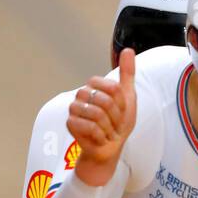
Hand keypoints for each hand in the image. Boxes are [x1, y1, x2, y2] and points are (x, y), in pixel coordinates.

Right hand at [67, 48, 136, 186]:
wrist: (109, 148)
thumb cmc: (118, 123)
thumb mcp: (128, 98)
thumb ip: (127, 73)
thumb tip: (128, 50)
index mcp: (94, 86)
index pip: (112, 88)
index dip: (121, 103)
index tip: (120, 111)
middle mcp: (82, 94)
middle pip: (105, 101)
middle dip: (116, 117)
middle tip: (114, 125)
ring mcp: (74, 109)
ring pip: (97, 114)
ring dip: (108, 128)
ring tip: (107, 132)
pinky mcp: (70, 124)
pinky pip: (90, 127)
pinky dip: (100, 136)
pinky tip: (100, 139)